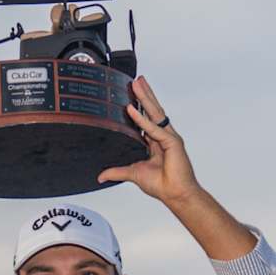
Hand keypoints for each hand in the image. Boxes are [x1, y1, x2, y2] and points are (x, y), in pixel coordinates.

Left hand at [97, 76, 201, 205]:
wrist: (175, 194)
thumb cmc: (161, 184)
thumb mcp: (133, 173)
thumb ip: (117, 172)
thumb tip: (101, 176)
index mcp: (156, 142)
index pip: (147, 119)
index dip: (140, 106)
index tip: (132, 94)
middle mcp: (163, 136)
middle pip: (152, 110)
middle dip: (144, 94)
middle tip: (136, 80)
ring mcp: (169, 137)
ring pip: (155, 113)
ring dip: (145, 98)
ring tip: (137, 84)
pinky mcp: (172, 142)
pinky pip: (154, 128)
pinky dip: (142, 119)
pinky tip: (131, 109)